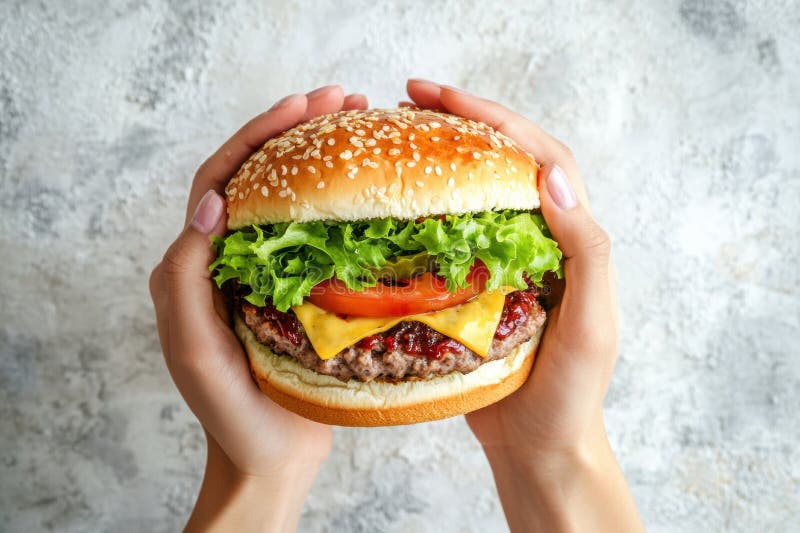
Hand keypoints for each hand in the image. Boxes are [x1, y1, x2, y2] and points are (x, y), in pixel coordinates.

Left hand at [149, 85, 367, 530]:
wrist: (268, 457)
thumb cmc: (229, 410)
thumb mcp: (195, 348)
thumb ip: (187, 278)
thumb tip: (212, 203)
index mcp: (196, 265)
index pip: (222, 180)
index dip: (258, 137)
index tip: (303, 107)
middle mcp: (228, 260)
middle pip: (257, 177)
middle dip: (294, 132)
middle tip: (344, 101)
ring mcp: (265, 273)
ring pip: (288, 200)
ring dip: (318, 159)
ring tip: (360, 127)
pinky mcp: (298, 290)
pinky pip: (315, 236)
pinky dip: (337, 203)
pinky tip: (367, 189)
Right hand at [405, 79, 641, 531]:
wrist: (539, 450)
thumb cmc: (571, 393)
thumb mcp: (592, 324)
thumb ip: (585, 250)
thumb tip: (552, 176)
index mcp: (569, 240)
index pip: (538, 158)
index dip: (496, 122)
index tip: (445, 100)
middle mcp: (536, 242)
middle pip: (501, 163)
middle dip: (460, 123)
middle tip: (408, 98)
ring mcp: (501, 264)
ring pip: (472, 194)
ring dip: (439, 158)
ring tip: (395, 134)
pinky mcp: (471, 290)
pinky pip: (447, 238)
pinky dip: (422, 211)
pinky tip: (391, 204)